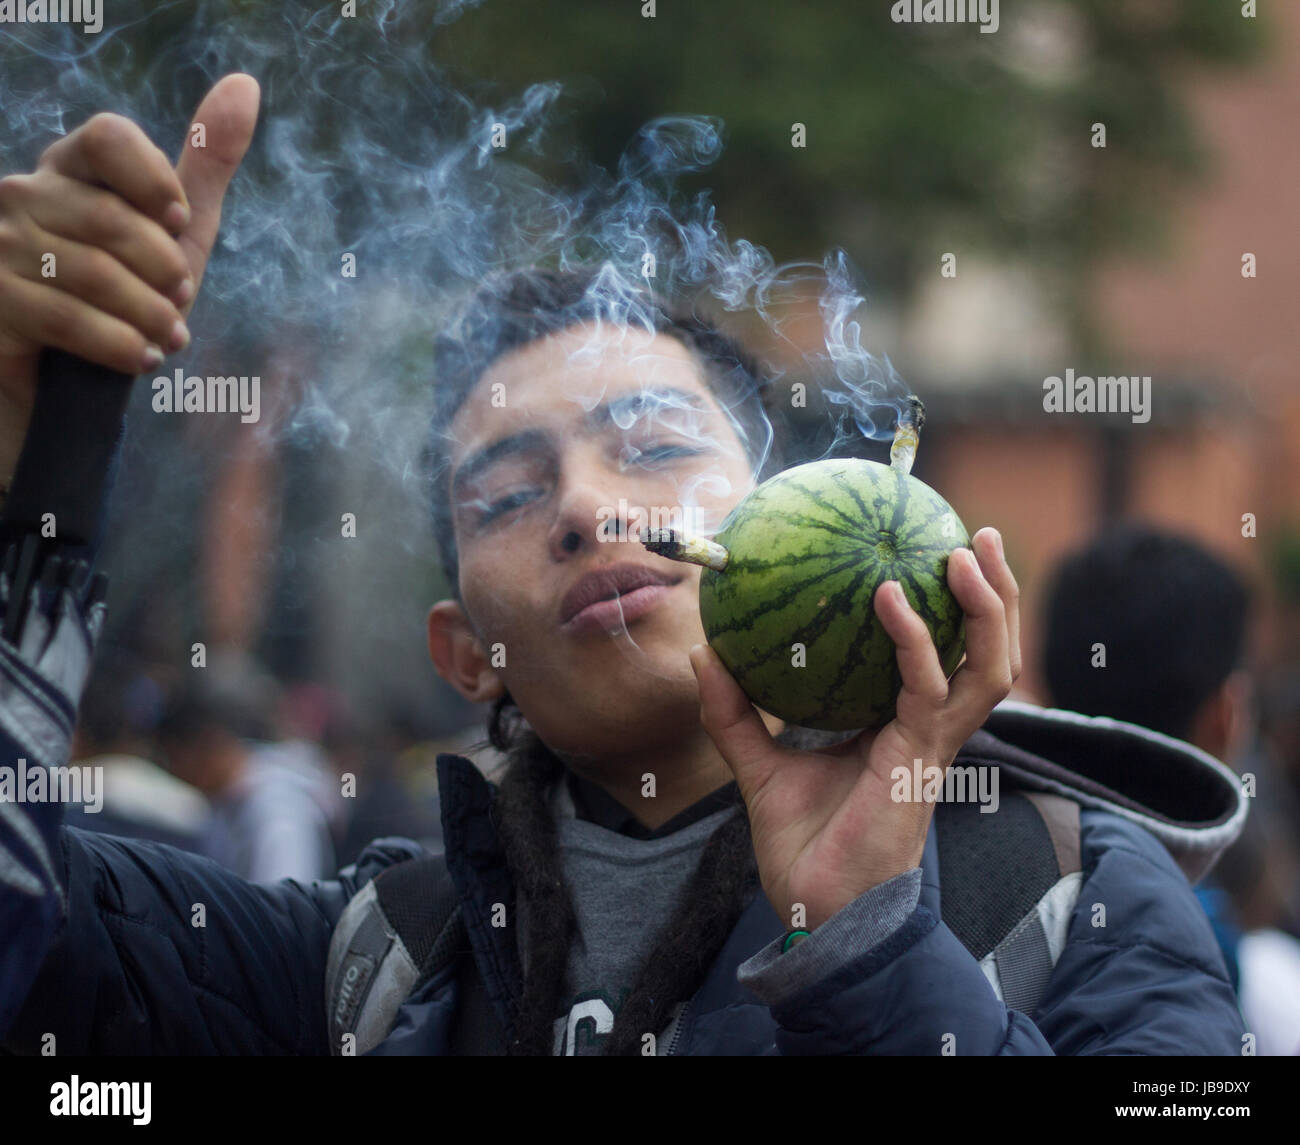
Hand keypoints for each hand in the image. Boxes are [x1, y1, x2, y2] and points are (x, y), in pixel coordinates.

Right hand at [0, 73, 260, 480]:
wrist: (61, 393)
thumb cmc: (121, 305)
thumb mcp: (171, 238)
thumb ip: (201, 166)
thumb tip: (245, 85)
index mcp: (64, 173)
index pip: (108, 136)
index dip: (155, 181)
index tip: (179, 226)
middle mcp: (20, 198)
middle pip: (111, 217)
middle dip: (162, 271)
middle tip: (179, 306)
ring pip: (94, 273)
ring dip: (149, 315)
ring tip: (165, 339)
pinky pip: (68, 320)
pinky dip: (119, 345)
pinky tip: (139, 360)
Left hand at [689, 526, 1020, 932]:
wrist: (818, 912)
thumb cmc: (802, 846)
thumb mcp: (759, 765)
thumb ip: (735, 711)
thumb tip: (704, 653)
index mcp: (904, 726)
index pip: (945, 656)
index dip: (952, 609)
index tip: (932, 552)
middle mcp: (931, 729)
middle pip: (989, 653)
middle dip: (997, 595)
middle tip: (973, 534)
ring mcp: (933, 744)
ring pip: (988, 668)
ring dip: (986, 608)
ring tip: (964, 552)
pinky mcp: (920, 759)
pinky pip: (928, 687)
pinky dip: (915, 639)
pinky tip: (891, 598)